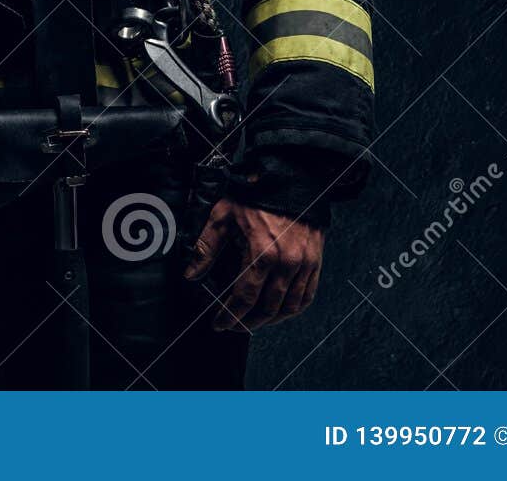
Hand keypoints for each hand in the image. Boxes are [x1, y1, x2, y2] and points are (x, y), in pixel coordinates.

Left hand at [182, 193, 324, 331]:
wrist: (290, 179)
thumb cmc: (255, 196)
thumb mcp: (223, 216)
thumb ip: (206, 247)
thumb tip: (191, 273)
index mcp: (262, 254)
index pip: (244, 297)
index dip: (230, 315)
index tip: (219, 324)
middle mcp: (287, 264)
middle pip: (267, 308)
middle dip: (248, 322)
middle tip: (234, 325)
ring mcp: (304, 265)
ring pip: (289, 307)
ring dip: (270, 320)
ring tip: (254, 321)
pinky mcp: (315, 262)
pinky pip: (307, 296)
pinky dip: (293, 309)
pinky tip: (280, 310)